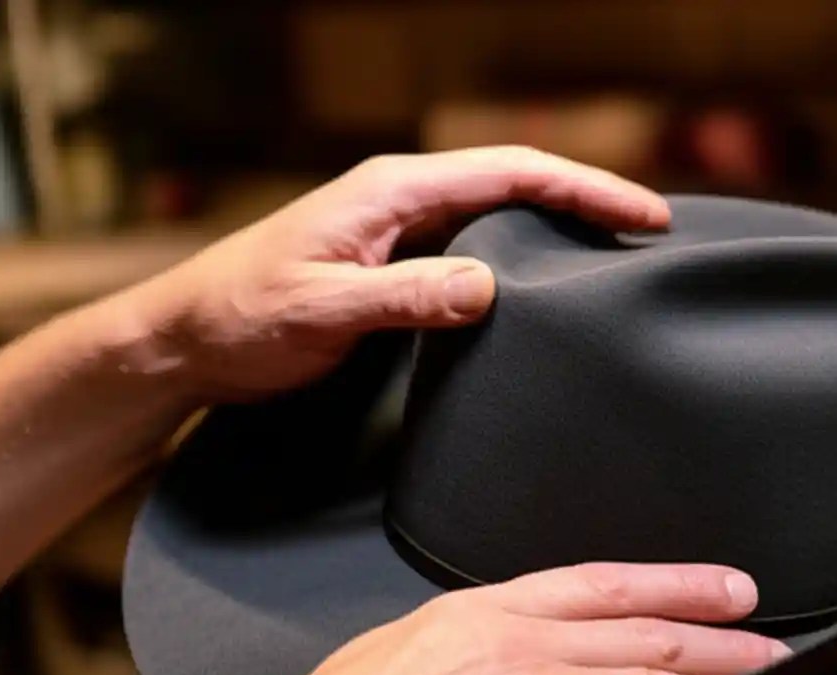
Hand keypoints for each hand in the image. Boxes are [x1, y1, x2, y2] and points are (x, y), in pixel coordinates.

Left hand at [132, 146, 668, 401]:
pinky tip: (547, 280)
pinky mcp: (395, 258)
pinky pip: (476, 245)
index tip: (644, 215)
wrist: (184, 338)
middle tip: (651, 231)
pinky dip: (524, 254)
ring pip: (500, 213)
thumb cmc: (240, 317)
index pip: (511, 173)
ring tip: (617, 249)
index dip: (585, 188)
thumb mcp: (320, 310)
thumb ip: (403, 296)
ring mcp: (400, 226)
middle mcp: (402, 197)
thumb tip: (489, 284)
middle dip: (588, 198)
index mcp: (392, 190)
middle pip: (517, 182)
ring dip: (560, 224)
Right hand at [232, 563, 789, 674]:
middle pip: (646, 637)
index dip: (679, 582)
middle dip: (716, 638)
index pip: (609, 584)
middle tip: (769, 639)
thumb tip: (536, 631)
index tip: (728, 586)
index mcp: (491, 614)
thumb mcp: (418, 641)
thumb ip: (487, 630)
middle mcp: (524, 654)